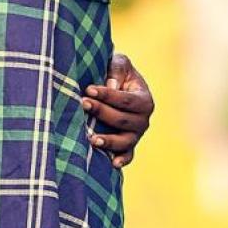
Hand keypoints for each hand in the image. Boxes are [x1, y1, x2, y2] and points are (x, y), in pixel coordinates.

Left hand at [82, 51, 153, 169]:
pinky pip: (128, 156)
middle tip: (83, 104)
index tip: (89, 89)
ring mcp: (136, 135)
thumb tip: (111, 86)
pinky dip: (122, 160)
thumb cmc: (116, 72)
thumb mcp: (119, 63)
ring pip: (125, 141)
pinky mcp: (128, 145)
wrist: (117, 86)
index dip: (108, 95)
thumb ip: (117, 69)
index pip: (126, 99)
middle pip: (122, 119)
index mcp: (144, 99)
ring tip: (92, 139)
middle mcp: (143, 119)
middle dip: (102, 112)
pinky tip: (112, 164)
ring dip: (109, 140)